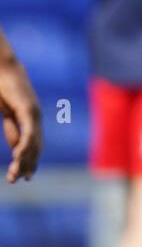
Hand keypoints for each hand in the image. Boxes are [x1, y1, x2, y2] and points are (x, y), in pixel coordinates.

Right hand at [0, 50, 42, 181]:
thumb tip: (15, 146)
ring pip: (32, 142)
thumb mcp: (5, 111)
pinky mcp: (28, 109)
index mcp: (28, 117)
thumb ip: (10, 127)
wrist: (1, 67)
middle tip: (18, 179)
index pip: (31, 143)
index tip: (25, 175)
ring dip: (24, 160)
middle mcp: (34, 116)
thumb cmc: (1, 85)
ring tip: (16, 175)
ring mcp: (33, 113)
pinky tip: (19, 156)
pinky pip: (28, 132)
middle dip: (26, 164)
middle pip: (34, 146)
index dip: (28, 159)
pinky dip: (25, 146)